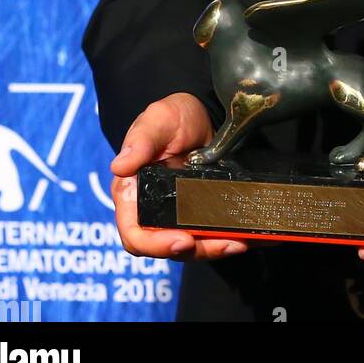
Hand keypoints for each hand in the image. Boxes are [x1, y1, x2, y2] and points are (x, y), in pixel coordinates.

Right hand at [110, 92, 249, 261]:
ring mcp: (177, 214)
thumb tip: (120, 166)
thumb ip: (141, 140)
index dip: (154, 244)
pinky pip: (207, 235)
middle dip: (191, 250)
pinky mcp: (199, 213)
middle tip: (219, 243)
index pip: (134, 233)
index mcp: (133, 194)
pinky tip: (243, 237)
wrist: (203, 112)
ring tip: (236, 243)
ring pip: (190, 246)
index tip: (180, 239)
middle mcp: (152, 210)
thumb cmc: (173, 116)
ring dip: (212, 248)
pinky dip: (224, 239)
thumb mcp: (157, 120)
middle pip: (164, 246)